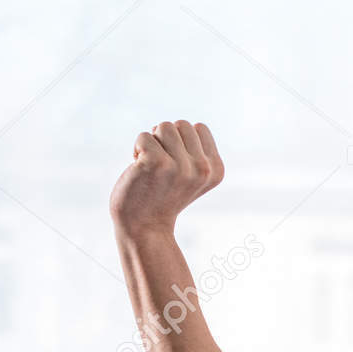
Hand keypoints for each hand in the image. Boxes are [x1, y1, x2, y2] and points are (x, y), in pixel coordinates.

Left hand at [110, 120, 223, 236]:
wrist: (143, 227)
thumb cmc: (163, 195)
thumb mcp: (191, 174)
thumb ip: (197, 151)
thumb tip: (187, 127)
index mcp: (216, 170)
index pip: (199, 128)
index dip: (183, 141)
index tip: (177, 164)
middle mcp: (202, 169)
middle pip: (181, 124)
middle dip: (167, 140)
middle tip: (162, 167)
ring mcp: (181, 167)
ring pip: (163, 126)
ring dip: (152, 144)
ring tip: (151, 168)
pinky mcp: (157, 163)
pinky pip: (144, 136)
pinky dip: (137, 150)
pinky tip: (139, 170)